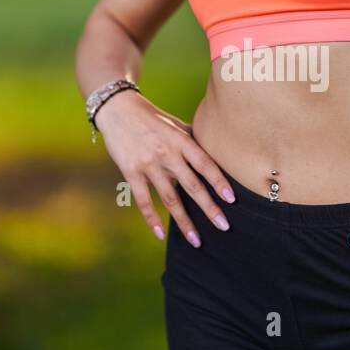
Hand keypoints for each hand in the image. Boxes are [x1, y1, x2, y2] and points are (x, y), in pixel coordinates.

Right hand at [94, 90, 234, 244]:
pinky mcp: (131, 172)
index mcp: (181, 140)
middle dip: (209, 208)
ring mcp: (148, 164)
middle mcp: (167, 153)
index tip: (231, 200)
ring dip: (184, 222)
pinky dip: (151, 218)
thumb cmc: (151, 117)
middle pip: (192, 186)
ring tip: (196, 240)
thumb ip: (193, 140)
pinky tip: (160, 234)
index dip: (219, 182)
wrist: (117, 109)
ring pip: (170, 198)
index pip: (205, 164)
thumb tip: (215, 154)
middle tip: (224, 227)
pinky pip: (143, 200)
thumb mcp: (175, 124)